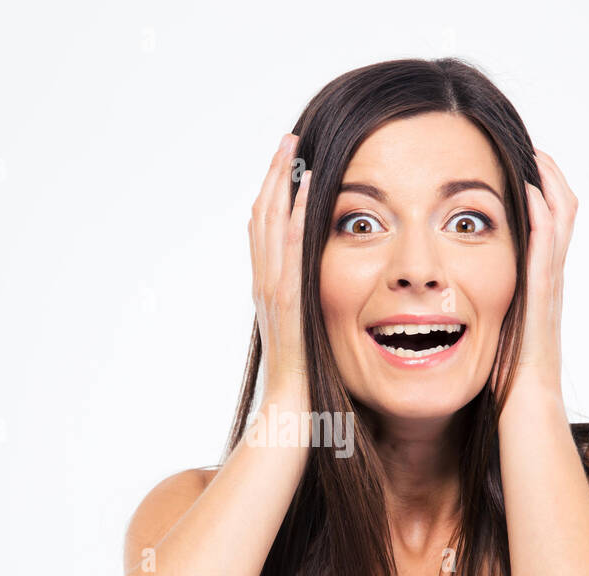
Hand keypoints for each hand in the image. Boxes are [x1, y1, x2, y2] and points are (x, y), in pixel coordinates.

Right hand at [249, 132, 312, 408]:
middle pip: (262, 219)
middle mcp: (266, 289)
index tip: (287, 164)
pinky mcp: (290, 306)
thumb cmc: (303, 396)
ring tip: (293, 147)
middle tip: (289, 139)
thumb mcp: (308, 345)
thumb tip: (326, 307)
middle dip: (275, 176)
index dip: (274, 195)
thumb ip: (311, 320)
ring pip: (270, 227)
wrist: (287, 424)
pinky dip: (295, 218)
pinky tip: (305, 190)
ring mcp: (274, 296)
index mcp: (271, 295)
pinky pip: (292, 253)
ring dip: (281, 184)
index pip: (266, 234)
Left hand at [496, 148, 576, 418]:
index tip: (519, 170)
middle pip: (562, 214)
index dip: (539, 197)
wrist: (527, 411)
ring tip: (533, 152)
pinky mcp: (541, 297)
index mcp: (539, 288)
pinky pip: (545, 246)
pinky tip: (526, 188)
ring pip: (560, 220)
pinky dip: (540, 213)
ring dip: (548, 183)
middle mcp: (549, 281)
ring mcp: (549, 287)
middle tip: (530, 149)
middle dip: (547, 179)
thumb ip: (487, 311)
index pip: (547, 229)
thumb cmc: (508, 384)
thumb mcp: (496, 334)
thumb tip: (458, 299)